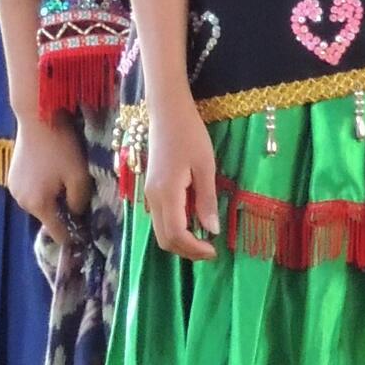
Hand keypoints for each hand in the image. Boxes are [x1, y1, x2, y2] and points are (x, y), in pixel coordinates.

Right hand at [7, 111, 92, 247]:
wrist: (37, 116)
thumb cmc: (62, 146)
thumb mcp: (79, 176)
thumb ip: (79, 202)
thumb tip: (76, 215)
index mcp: (37, 205)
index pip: (57, 233)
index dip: (73, 236)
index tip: (86, 237)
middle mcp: (21, 201)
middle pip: (48, 217)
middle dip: (63, 214)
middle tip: (82, 203)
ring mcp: (14, 188)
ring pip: (40, 204)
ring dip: (53, 200)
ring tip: (68, 184)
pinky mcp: (12, 176)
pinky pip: (32, 191)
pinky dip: (43, 189)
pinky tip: (53, 174)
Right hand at [143, 96, 220, 261]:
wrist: (167, 113)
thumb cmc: (190, 134)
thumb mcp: (205, 166)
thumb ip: (207, 200)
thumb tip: (213, 230)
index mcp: (167, 193)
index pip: (176, 234)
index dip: (194, 248)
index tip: (214, 250)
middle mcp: (153, 198)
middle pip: (164, 239)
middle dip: (187, 251)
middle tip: (210, 249)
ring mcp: (150, 194)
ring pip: (160, 231)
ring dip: (181, 241)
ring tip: (204, 237)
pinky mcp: (152, 189)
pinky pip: (161, 219)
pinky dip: (175, 228)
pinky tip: (193, 220)